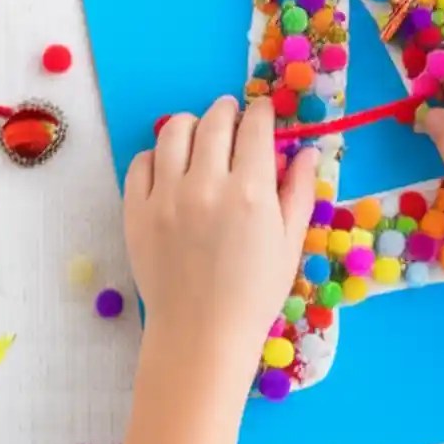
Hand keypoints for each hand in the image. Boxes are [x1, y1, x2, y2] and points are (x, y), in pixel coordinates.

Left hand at [123, 96, 317, 364]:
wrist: (201, 333)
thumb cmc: (254, 292)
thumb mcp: (289, 243)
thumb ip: (299, 191)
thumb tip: (308, 150)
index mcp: (251, 192)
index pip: (255, 127)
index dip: (261, 112)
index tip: (262, 112)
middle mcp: (207, 185)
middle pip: (215, 121)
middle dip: (228, 110)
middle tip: (232, 115)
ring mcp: (166, 197)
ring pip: (173, 132)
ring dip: (191, 124)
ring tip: (200, 133)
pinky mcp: (136, 211)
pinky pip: (141, 162)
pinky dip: (157, 154)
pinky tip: (170, 165)